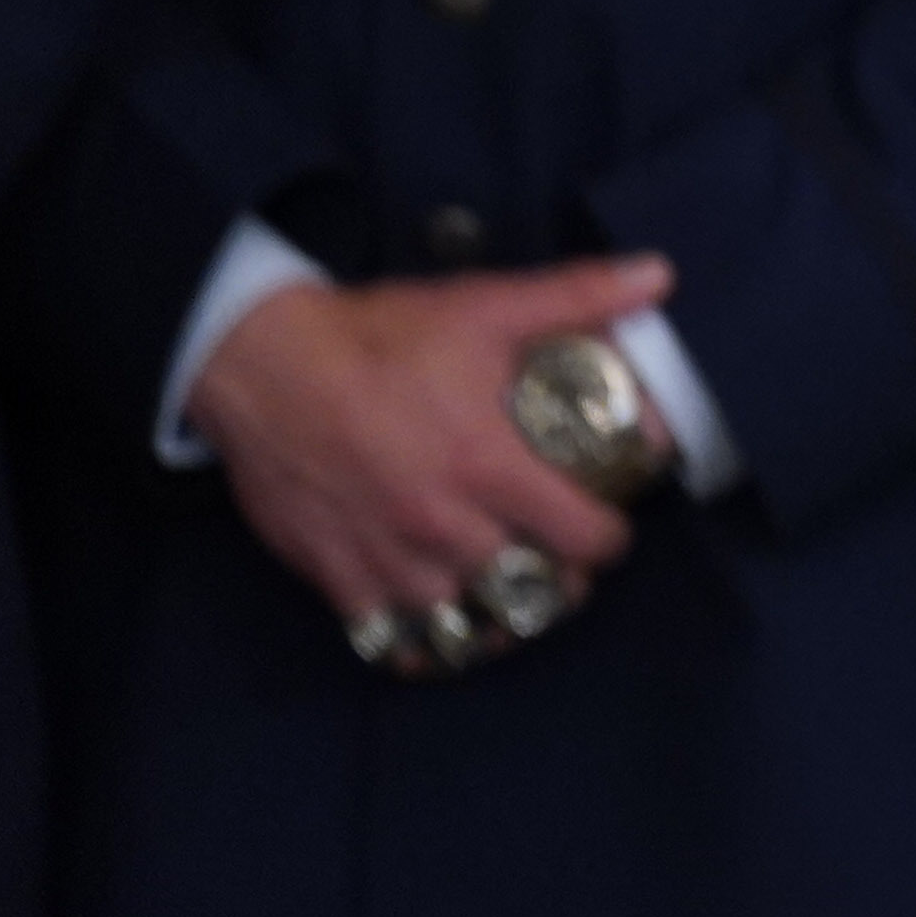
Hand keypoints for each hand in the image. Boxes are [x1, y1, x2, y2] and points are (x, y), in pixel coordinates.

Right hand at [188, 256, 666, 645]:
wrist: (257, 364)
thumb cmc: (376, 337)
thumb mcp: (484, 305)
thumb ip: (577, 297)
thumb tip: (658, 276)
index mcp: (490, 467)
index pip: (587, 537)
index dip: (612, 535)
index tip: (611, 518)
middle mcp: (444, 527)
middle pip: (536, 590)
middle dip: (563, 577)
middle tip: (563, 552)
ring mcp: (388, 560)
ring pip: (470, 623)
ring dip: (498, 610)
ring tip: (511, 584)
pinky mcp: (335, 577)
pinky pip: (396, 640)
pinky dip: (429, 638)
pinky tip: (447, 616)